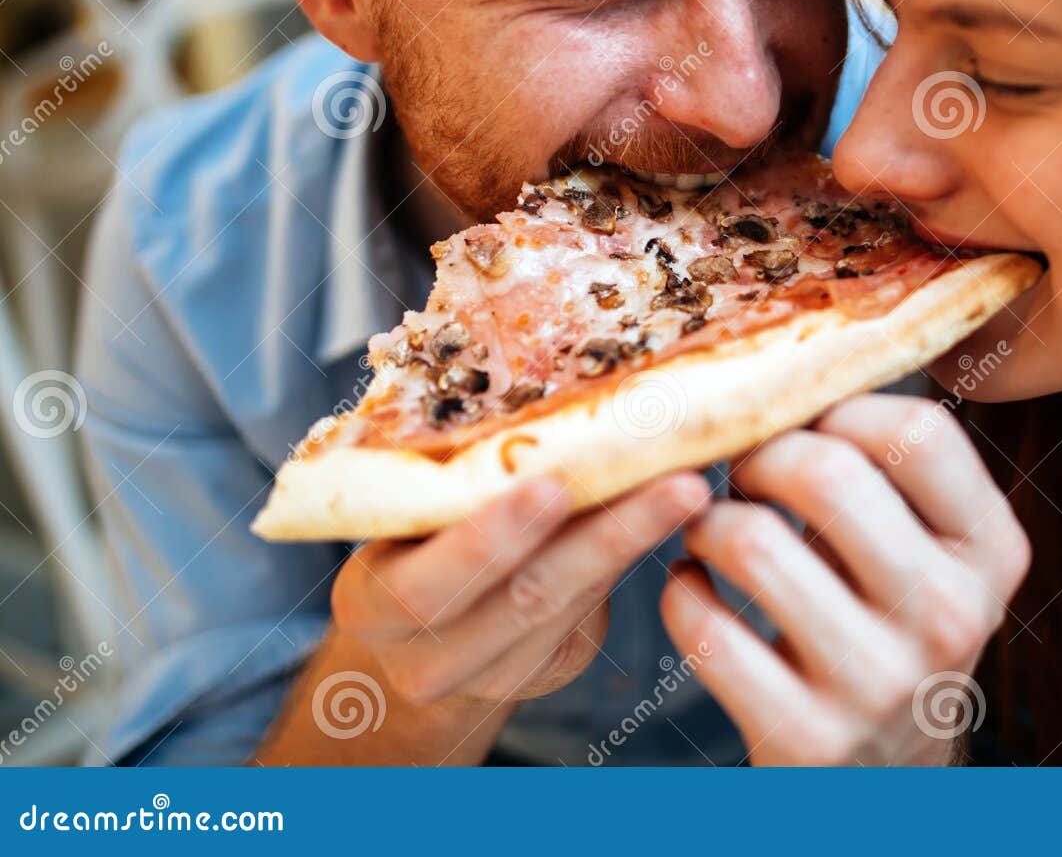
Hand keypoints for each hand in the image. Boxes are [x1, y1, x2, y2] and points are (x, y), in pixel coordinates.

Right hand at [331, 470, 709, 707]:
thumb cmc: (410, 542)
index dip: (490, 539)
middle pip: (521, 600)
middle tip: (672, 484)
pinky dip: (632, 557)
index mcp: (369, 604)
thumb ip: (451, 483)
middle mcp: (422, 658)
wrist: (418, 632)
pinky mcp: (545, 674)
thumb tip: (543, 384)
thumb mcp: (405, 521)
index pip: (424, 586)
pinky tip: (675, 512)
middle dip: (601, 539)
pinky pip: (592, 615)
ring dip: (637, 541)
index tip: (553, 485)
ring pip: (571, 608)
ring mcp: (488, 679)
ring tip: (691, 486)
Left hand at [660, 394, 1030, 764]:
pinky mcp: (807, 737)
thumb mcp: (929, 554)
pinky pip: (704, 624)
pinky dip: (681, 594)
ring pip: (751, 539)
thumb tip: (795, 364)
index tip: (810, 429)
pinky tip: (697, 593)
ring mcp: (881, 682)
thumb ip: (892, 475)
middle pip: (826, 470)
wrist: (885, 778)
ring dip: (709, 524)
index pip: (917, 429)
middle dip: (759, 455)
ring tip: (715, 534)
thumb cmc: (890, 627)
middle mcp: (953, 616)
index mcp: (993, 552)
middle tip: (744, 473)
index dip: (841, 410)